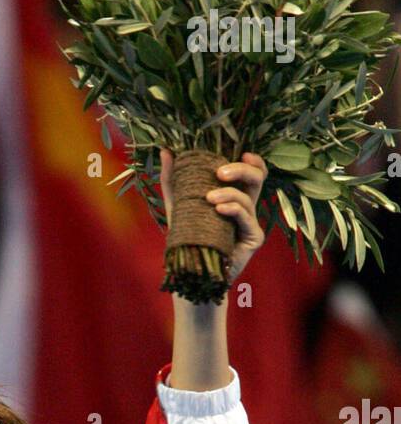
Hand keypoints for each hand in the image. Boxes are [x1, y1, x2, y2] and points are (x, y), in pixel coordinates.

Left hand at [160, 149, 267, 284]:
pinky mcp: (254, 238)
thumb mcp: (179, 205)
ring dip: (228, 193)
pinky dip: (233, 209)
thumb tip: (165, 151)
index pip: (252, 172)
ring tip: (208, 199)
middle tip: (219, 173)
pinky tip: (219, 209)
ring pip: (248, 198)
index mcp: (234, 195)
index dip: (253, 161)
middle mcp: (247, 206)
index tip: (242, 153)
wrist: (192, 272)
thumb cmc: (188, 237)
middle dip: (241, 170)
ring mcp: (252, 223)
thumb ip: (173, 180)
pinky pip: (247, 218)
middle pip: (257, 178)